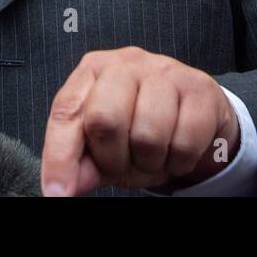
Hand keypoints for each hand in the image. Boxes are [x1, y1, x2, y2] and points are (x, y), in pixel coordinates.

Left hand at [41, 47, 239, 195]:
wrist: (195, 113)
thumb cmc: (140, 126)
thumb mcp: (104, 145)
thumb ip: (80, 162)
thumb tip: (59, 187)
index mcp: (93, 71)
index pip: (66, 112)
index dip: (59, 157)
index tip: (56, 192)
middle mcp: (126, 63)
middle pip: (104, 119)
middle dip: (113, 158)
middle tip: (125, 162)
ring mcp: (165, 71)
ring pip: (148, 134)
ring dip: (150, 161)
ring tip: (153, 154)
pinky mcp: (200, 88)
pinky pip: (185, 142)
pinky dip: (180, 161)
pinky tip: (177, 149)